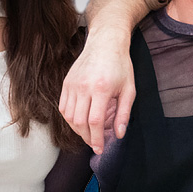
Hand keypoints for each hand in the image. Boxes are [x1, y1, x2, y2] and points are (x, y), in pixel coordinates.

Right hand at [58, 33, 135, 153]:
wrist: (105, 43)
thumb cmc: (120, 65)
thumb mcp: (129, 89)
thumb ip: (124, 113)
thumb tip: (119, 134)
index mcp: (101, 88)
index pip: (95, 122)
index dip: (97, 139)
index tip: (100, 149)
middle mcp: (84, 87)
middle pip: (80, 122)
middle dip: (87, 137)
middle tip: (95, 144)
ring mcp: (72, 84)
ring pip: (69, 116)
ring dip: (78, 130)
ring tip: (89, 134)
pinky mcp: (66, 83)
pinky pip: (63, 107)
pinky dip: (69, 119)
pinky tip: (79, 122)